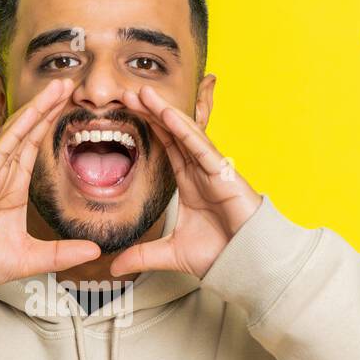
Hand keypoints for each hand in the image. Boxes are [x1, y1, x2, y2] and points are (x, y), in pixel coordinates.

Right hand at [0, 78, 100, 285]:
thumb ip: (63, 253)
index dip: (51, 124)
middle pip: (28, 132)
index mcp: (13, 188)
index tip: (70, 106)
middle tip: (69, 83)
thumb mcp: (33, 258)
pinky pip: (3, 146)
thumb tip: (95, 251)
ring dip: (39, 107)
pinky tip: (35, 109)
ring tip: (60, 86)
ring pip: (17, 132)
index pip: (35, 147)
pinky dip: (19, 126)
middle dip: (48, 106)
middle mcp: (1, 174)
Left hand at [109, 85, 261, 279]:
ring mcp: (213, 170)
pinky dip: (184, 130)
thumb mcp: (170, 254)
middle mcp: (201, 171)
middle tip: (128, 92)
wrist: (245, 265)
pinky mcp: (224, 174)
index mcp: (190, 183)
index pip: (166, 147)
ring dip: (164, 113)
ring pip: (185, 134)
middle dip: (152, 112)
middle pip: (173, 133)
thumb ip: (142, 256)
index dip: (149, 128)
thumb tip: (113, 267)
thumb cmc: (218, 255)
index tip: (127, 112)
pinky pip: (201, 147)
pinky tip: (168, 115)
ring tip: (143, 93)